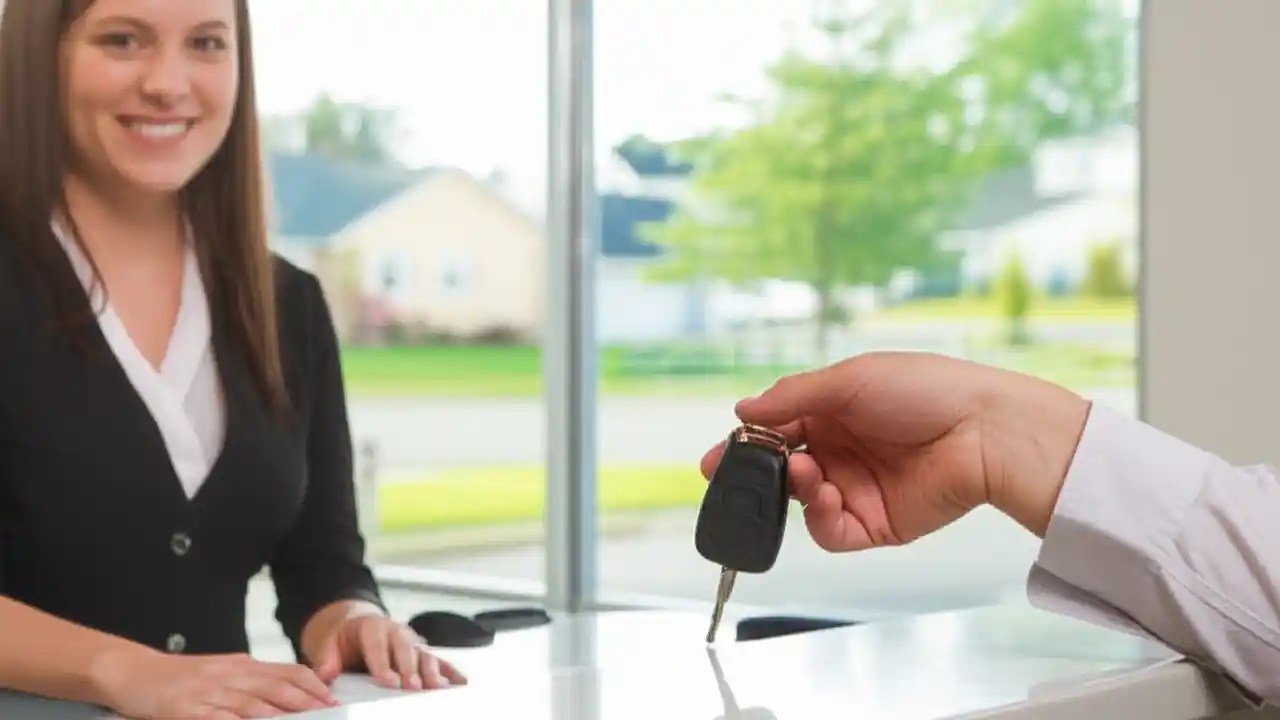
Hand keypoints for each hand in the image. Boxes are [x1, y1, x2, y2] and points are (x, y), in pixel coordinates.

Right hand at [92, 648, 337, 718]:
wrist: (131, 671)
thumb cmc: (178, 676)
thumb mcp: (220, 672)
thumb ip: (249, 682)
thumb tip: (283, 695)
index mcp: (240, 665)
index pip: (286, 672)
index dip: (312, 685)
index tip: (332, 698)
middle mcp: (229, 675)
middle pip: (275, 688)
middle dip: (306, 702)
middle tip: (330, 713)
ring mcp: (207, 692)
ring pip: (251, 704)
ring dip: (280, 715)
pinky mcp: (185, 709)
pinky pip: (216, 719)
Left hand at [308, 613, 465, 691]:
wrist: (354, 625)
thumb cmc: (342, 637)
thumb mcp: (327, 643)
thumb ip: (325, 658)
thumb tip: (325, 673)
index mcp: (371, 627)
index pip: (377, 645)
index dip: (383, 663)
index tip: (387, 680)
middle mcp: (396, 631)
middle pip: (405, 648)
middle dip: (410, 667)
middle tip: (413, 685)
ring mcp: (411, 641)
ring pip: (424, 653)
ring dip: (432, 670)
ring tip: (436, 687)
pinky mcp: (421, 652)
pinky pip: (438, 660)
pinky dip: (450, 670)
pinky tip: (460, 682)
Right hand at [700, 352, 1090, 551]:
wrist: (984, 431)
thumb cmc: (926, 391)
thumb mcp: (850, 379)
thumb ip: (793, 397)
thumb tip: (743, 410)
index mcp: (834, 413)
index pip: (778, 430)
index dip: (748, 442)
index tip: (720, 454)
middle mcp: (842, 452)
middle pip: (781, 470)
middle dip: (754, 474)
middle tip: (729, 474)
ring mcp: (857, 489)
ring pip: (800, 502)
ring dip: (791, 487)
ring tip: (801, 470)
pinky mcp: (875, 524)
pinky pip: (830, 531)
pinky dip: (818, 517)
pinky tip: (823, 495)